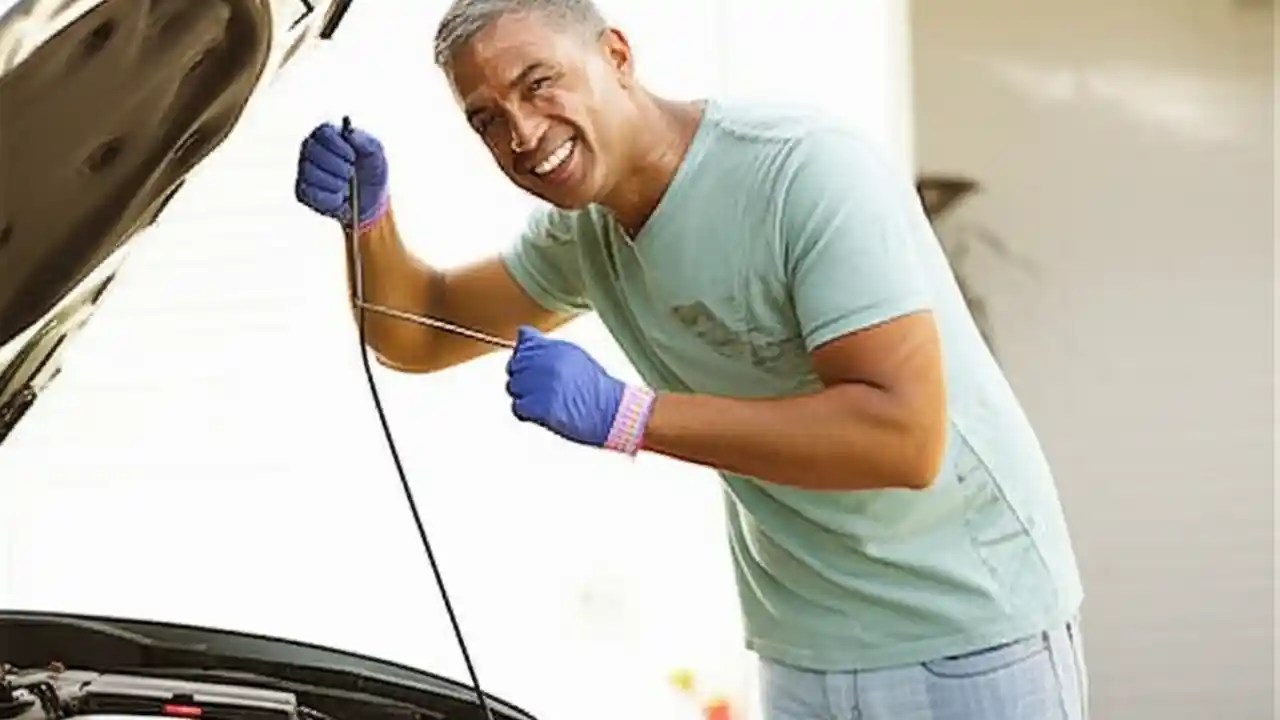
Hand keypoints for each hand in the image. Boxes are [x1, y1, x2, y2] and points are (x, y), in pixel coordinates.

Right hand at [295, 121, 388, 228]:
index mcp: (328, 135)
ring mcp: (304, 170)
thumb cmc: (371, 173)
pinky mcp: (303, 192)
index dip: (339, 147)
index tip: (353, 157)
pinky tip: (339, 197)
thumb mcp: (377, 156)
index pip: (324, 134)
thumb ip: (367, 142)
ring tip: (347, 186)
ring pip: (311, 173)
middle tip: (351, 173)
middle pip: (313, 151)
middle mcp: (311, 149)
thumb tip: (350, 132)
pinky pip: (312, 194)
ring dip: (336, 183)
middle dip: (338, 166)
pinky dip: (330, 198)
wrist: (370, 202)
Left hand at [506, 326, 652, 452]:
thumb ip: (544, 345)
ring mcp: (540, 384)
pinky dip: (527, 413)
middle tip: (543, 390)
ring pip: (513, 388)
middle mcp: (544, 362)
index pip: (521, 345)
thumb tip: (522, 332)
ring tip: (546, 401)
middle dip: (523, 378)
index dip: (525, 360)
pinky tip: (543, 413)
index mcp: (553, 347)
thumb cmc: (595, 386)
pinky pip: (518, 408)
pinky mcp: (539, 406)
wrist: (612, 411)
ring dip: (525, 396)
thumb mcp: (572, 355)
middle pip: (513, 367)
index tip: (536, 370)